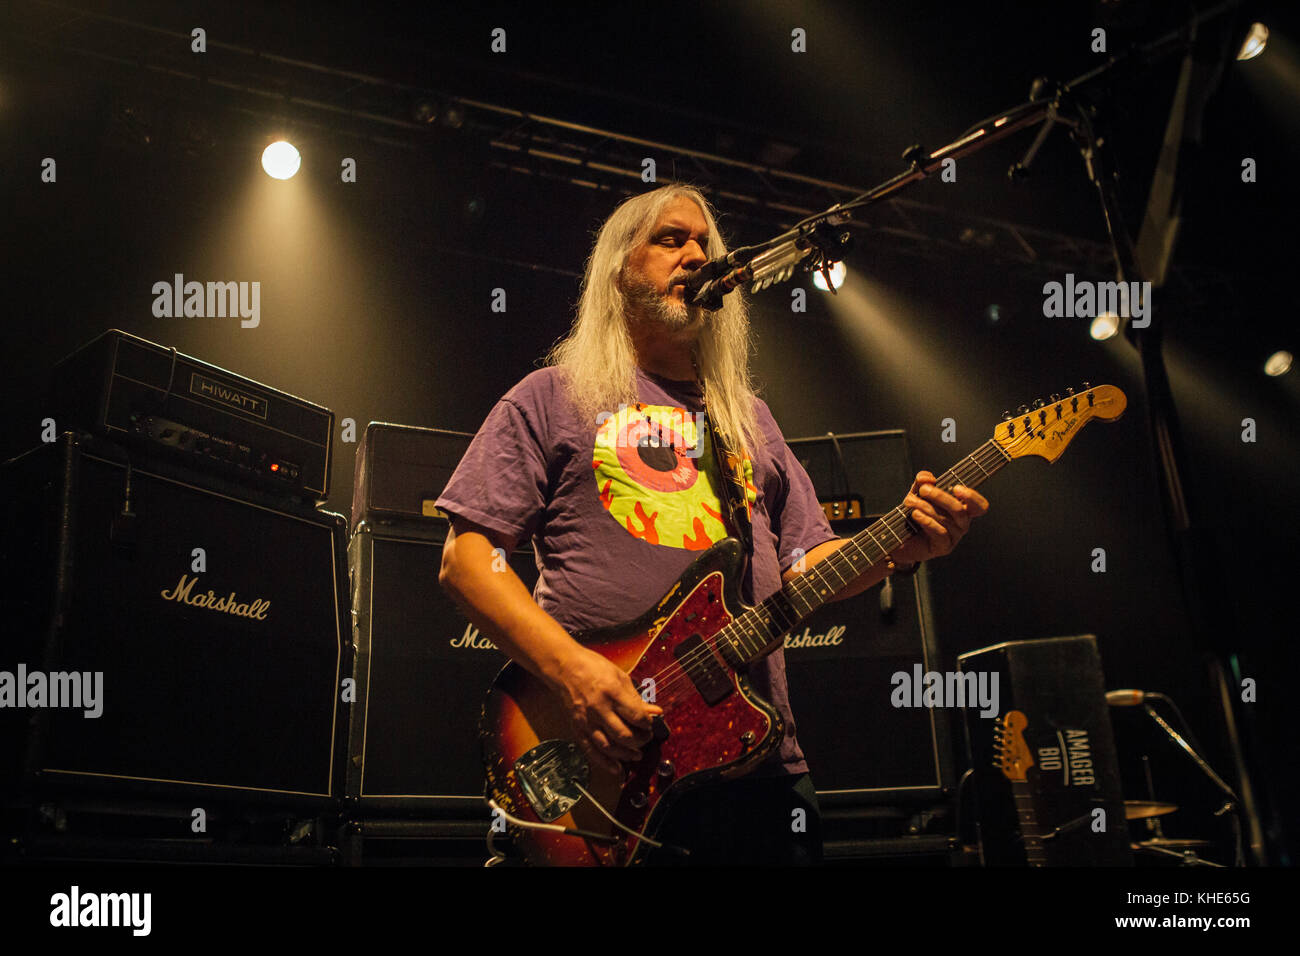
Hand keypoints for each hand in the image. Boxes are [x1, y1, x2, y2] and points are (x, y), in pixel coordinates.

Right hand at [550, 645, 662, 774]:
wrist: (564, 667)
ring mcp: (587, 720)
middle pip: (624, 735)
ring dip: (626, 754)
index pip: (636, 716)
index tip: (650, 724)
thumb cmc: (592, 667)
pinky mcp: (577, 728)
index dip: (647, 724)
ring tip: (637, 754)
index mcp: (612, 692)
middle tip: (646, 738)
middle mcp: (599, 708)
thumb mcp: (620, 676)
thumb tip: (655, 711)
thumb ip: (637, 698)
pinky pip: (592, 751)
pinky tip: (617, 769)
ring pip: (609, 747)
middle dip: (640, 741)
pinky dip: (605, 763)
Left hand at [889, 470, 988, 566]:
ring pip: (946, 520)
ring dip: (926, 507)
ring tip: (911, 502)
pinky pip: (940, 532)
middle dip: (940, 496)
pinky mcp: (944, 547)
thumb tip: (927, 477)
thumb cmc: (916, 515)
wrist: (903, 539)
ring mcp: (955, 537)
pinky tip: (915, 514)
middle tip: (923, 490)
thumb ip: (922, 483)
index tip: (956, 488)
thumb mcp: (917, 494)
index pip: (980, 506)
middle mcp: (962, 523)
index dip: (973, 497)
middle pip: (959, 510)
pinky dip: (927, 521)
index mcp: (962, 509)